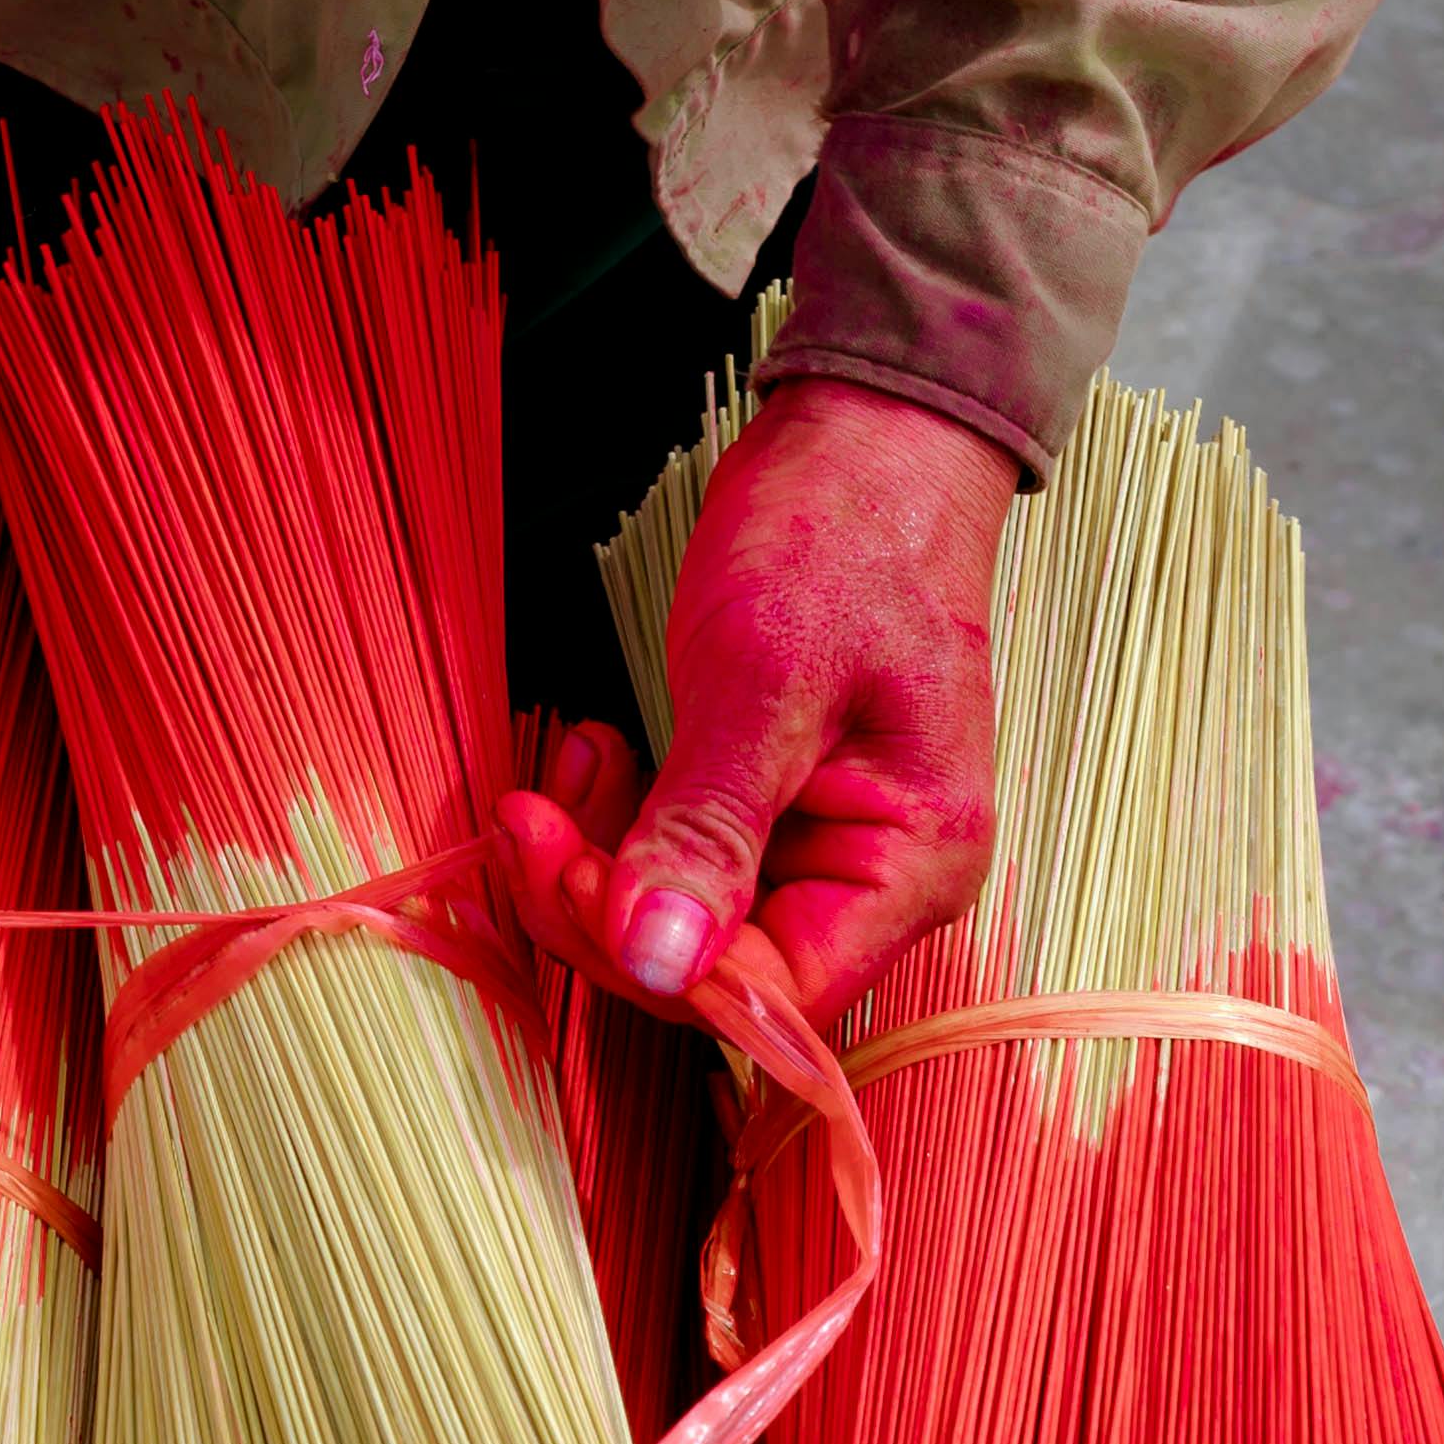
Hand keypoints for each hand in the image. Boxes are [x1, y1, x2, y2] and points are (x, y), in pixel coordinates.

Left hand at [497, 381, 1005, 1029]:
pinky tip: (598, 754)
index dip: (657, 964)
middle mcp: (878, 882)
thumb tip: (660, 964)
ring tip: (569, 764)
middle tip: (530, 816)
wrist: (868, 446)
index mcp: (912, 867)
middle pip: (716, 970)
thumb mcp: (764, 677)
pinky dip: (622, 823)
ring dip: (600, 860)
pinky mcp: (773, 816)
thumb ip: (711, 828)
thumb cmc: (840, 538)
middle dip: (606, 904)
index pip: (771, 996)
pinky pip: (682, 863)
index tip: (567, 871)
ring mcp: (824, 850)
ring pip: (684, 921)